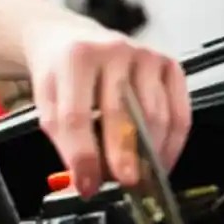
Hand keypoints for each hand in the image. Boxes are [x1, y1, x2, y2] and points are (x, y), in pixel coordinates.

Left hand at [23, 20, 190, 196]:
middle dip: (122, 157)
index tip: (87, 184)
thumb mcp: (45, 100)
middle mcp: (112, 50)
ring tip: (137, 176)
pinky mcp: (167, 64)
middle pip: (120, 115)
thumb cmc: (58, 72)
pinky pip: (178, 112)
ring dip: (148, 154)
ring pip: (154, 116)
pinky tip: (159, 160)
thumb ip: (62, 137)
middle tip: (122, 184)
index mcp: (75, 57)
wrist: (69, 39)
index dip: (84, 156)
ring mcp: (144, 55)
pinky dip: (172, 143)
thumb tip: (85, 178)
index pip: (77, 115)